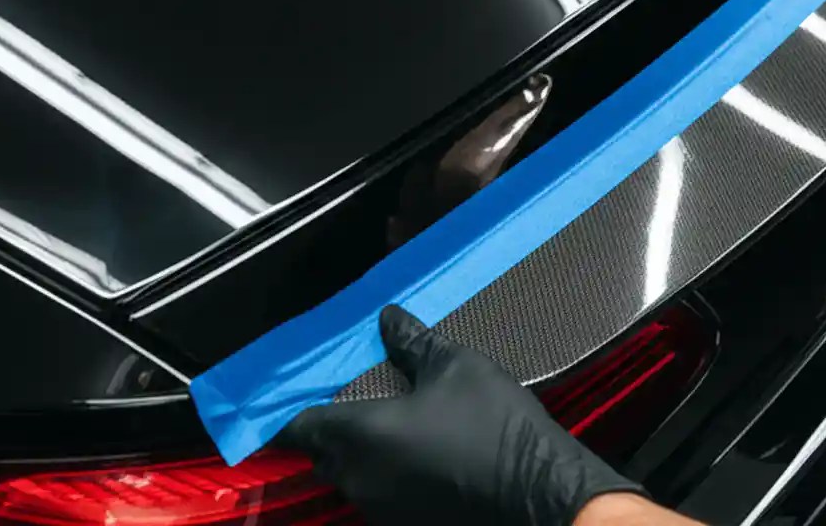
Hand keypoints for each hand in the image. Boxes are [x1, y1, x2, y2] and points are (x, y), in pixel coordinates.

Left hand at [281, 305, 645, 524]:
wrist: (540, 492)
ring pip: (350, 474)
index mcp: (360, 434)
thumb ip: (411, 342)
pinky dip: (386, 472)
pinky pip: (378, 492)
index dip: (285, 409)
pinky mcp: (404, 522)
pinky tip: (419, 452)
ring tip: (394, 422)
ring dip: (361, 451)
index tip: (285, 394)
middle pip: (321, 450)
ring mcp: (380, 506)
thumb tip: (387, 320)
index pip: (295, 426)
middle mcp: (358, 476)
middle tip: (357, 397)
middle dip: (332, 425)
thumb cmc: (495, 427)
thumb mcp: (455, 367)